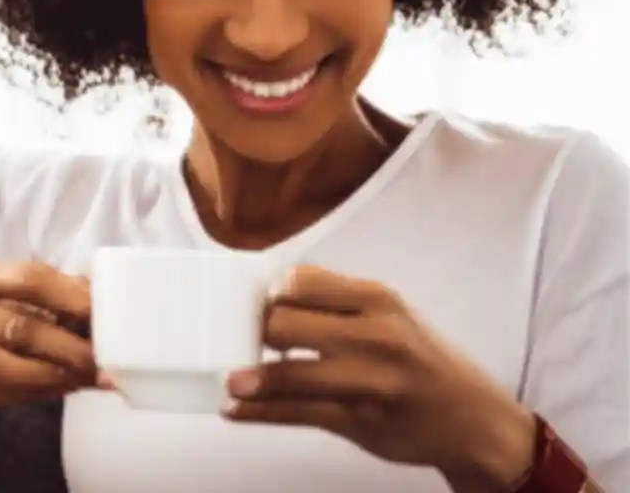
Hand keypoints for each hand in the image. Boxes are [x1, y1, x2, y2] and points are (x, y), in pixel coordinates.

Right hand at [0, 257, 96, 405]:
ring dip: (54, 374)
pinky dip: (44, 391)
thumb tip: (109, 308)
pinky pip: (7, 393)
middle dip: (67, 346)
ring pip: (5, 366)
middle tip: (102, 357)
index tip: (101, 314)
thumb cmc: (21, 300)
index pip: (27, 280)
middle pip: (18, 328)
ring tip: (89, 376)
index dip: (69, 298)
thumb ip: (70, 291)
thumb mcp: (40, 283)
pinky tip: (70, 384)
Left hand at [224, 266, 535, 491]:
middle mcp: (374, 336)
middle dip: (256, 332)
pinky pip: (296, 414)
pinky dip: (257, 413)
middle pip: (286, 324)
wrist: (473, 418)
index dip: (270, 292)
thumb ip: (336, 301)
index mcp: (378, 299)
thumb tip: (269, 292)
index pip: (301, 281)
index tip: (258, 303)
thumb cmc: (420, 359)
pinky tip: (235, 409)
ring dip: (249, 379)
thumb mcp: (389, 314)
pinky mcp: (359, 421)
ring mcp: (368, 382)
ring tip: (229, 380)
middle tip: (243, 339)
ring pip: (290, 374)